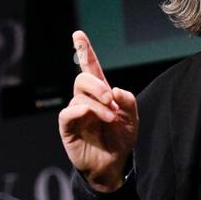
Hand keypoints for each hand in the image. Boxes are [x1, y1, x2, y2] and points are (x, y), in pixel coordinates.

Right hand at [58, 31, 138, 191]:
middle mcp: (85, 100)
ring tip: (111, 118)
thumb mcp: (132, 120)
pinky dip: (79, 110)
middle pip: (82, 79)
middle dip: (98, 86)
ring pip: (79, 97)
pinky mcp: (68, 128)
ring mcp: (75, 113)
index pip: (90, 68)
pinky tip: (90, 114)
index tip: (78, 35)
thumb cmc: (120, 139)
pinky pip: (68, 113)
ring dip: (98, 105)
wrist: (113, 165)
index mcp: (101, 94)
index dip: (84, 51)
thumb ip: (128, 102)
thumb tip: (115, 89)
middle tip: (111, 100)